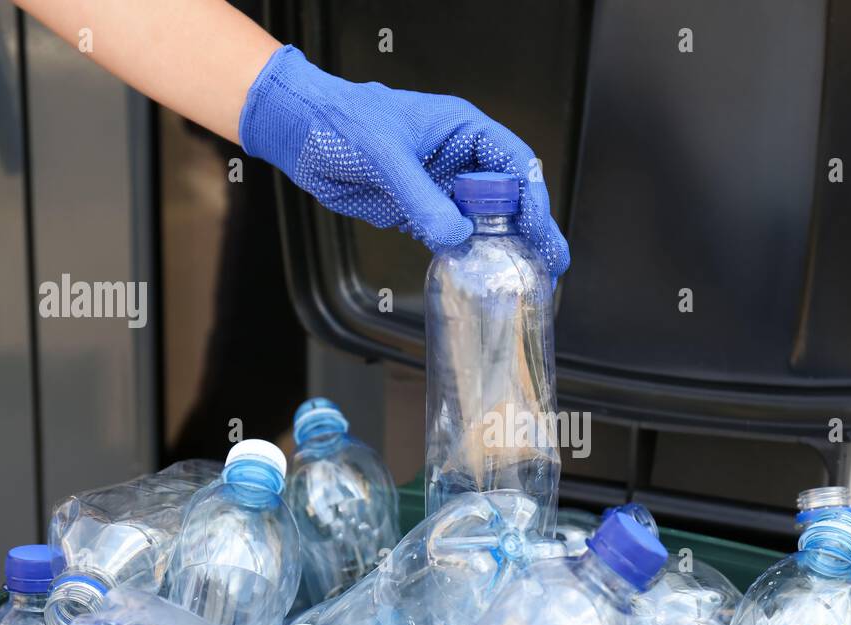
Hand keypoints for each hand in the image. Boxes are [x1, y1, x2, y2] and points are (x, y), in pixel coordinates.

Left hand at [240, 46, 569, 278]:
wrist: (300, 133)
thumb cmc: (342, 121)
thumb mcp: (386, 157)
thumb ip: (422, 200)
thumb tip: (457, 238)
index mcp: (463, 130)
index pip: (514, 163)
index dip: (532, 197)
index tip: (539, 229)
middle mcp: (459, 159)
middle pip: (509, 196)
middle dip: (530, 229)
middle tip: (549, 264)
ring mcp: (441, 187)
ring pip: (485, 221)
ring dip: (503, 248)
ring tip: (525, 277)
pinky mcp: (421, 211)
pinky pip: (454, 236)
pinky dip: (468, 256)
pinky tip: (481, 274)